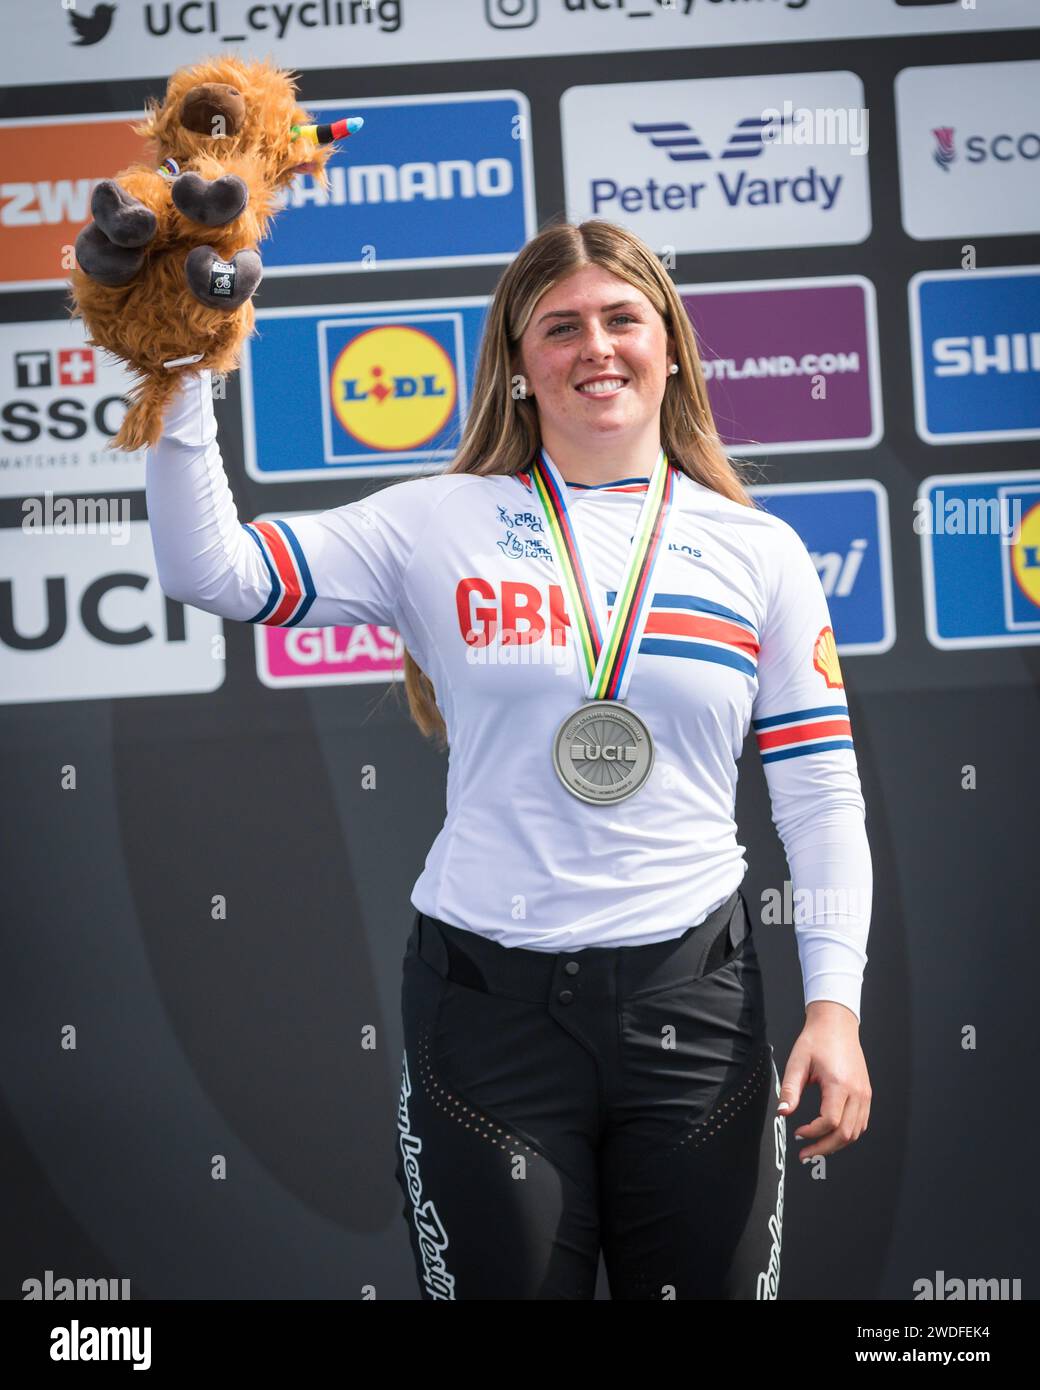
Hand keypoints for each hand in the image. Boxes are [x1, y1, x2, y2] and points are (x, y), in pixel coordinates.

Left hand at [776, 1000, 870, 1160]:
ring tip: (816, 1147)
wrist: (837, 1025)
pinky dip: (846, 1133)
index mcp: (840, 1084)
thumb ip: (790, 1089)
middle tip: (804, 1153)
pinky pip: (860, 1123)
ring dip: (836, 1144)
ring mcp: (865, 1094)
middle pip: (845, 1134)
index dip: (812, 1133)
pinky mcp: (866, 1093)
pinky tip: (830, 1134)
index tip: (797, 1133)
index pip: (829, 1122)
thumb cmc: (816, 1040)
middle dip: (824, 1148)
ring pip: (856, 1132)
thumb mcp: (797, 1062)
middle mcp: (857, 1092)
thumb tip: (782, 1113)